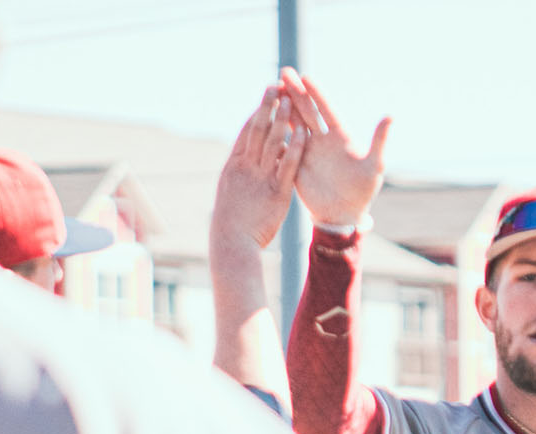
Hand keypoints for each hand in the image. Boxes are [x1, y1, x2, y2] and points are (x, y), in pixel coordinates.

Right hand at [211, 85, 304, 251]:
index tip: (265, 96)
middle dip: (268, 107)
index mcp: (233, 167)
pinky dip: (296, 148)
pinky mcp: (277, 192)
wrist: (231, 244)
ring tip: (292, 101)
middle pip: (258, 130)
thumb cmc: (231, 224)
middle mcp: (246, 167)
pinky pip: (287, 166)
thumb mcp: (231, 194)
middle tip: (278, 86)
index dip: (256, 112)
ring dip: (283, 120)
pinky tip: (304, 133)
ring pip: (273, 143)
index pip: (246, 133)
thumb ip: (240, 176)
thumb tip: (243, 165)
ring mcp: (261, 178)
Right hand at [279, 68, 388, 229]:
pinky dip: (275, 132)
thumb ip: (379, 140)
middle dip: (296, 92)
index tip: (307, 77)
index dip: (317, 94)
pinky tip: (263, 121)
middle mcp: (323, 139)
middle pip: (307, 111)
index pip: (326, 110)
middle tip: (283, 72)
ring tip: (271, 90)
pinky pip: (284, 145)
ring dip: (283, 107)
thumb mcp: (374, 166)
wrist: (344, 214)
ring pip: (293, 124)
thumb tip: (390, 115)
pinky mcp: (296, 164)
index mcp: (340, 136)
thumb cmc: (363, 190)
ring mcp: (308, 151)